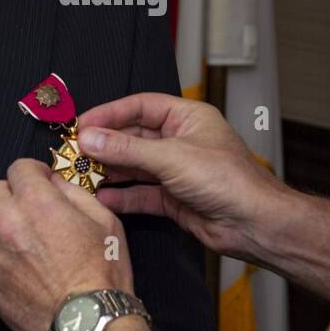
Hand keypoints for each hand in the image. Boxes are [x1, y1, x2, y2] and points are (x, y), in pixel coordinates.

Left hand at [0, 158, 133, 330]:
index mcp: (37, 203)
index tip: (41, 181)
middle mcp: (8, 223)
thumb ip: (74, 193)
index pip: (18, 168)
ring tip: (15, 232)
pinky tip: (6, 256)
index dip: (34, 172)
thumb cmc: (102, 275)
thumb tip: (54, 183)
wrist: (90, 324)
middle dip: (14, 193)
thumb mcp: (105, 220)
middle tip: (31, 208)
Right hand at [76, 93, 284, 262]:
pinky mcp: (174, 198)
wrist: (254, 223)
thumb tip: (91, 138)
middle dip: (105, 145)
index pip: (141, 107)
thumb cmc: (229, 180)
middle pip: (134, 138)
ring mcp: (177, 171)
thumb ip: (127, 149)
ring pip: (135, 167)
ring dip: (109, 171)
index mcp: (188, 118)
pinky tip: (102, 197)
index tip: (82, 123)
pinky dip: (122, 196)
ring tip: (80, 175)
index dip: (110, 113)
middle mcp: (181, 142)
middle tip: (75, 152)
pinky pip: (141, 193)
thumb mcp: (171, 158)